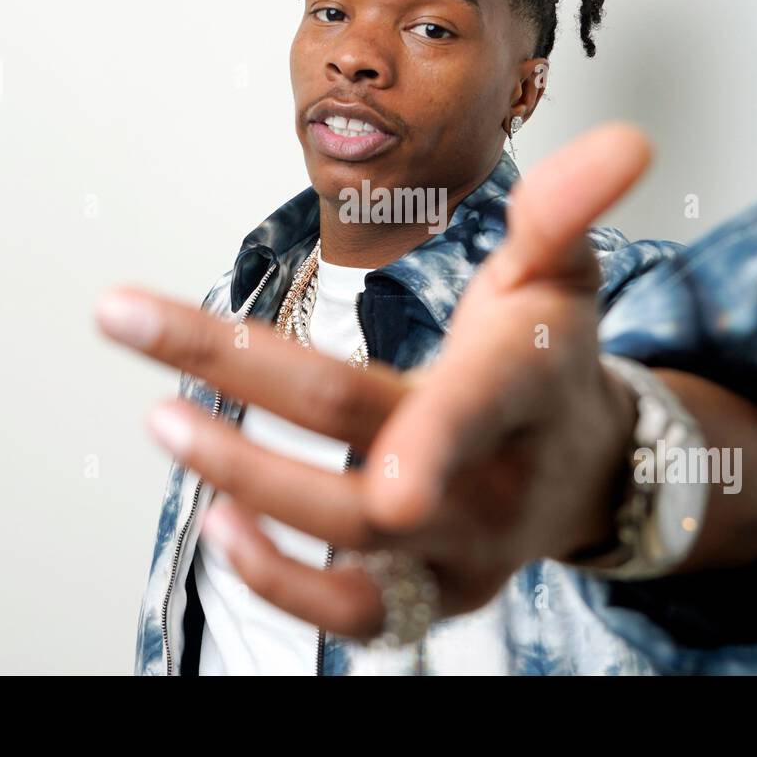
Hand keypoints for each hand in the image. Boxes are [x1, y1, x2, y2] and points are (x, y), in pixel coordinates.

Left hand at [96, 122, 651, 640]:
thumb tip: (626, 140)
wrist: (583, 467)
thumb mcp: (562, 276)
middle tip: (130, 317)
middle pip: (363, 444)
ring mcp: (460, 550)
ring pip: (350, 542)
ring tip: (165, 422)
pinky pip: (354, 616)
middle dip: (243, 387)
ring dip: (249, 483)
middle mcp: (494, 482)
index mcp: (526, 389)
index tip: (389, 482)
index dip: (437, 443)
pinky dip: (280, 584)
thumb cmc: (552, 360)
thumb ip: (567, 211)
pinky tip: (220, 527)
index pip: (474, 407)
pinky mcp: (427, 597)